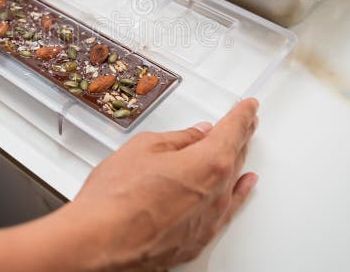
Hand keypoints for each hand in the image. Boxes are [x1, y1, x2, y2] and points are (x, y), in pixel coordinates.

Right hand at [71, 98, 259, 270]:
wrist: (101, 242)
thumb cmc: (116, 198)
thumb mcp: (143, 148)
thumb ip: (176, 139)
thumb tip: (194, 135)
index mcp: (208, 162)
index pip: (233, 130)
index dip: (242, 115)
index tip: (249, 108)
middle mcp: (216, 193)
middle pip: (237, 156)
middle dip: (241, 135)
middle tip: (246, 123)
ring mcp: (209, 219)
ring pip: (233, 183)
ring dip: (239, 161)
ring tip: (243, 147)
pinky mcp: (198, 240)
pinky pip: (227, 211)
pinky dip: (238, 194)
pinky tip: (243, 187)